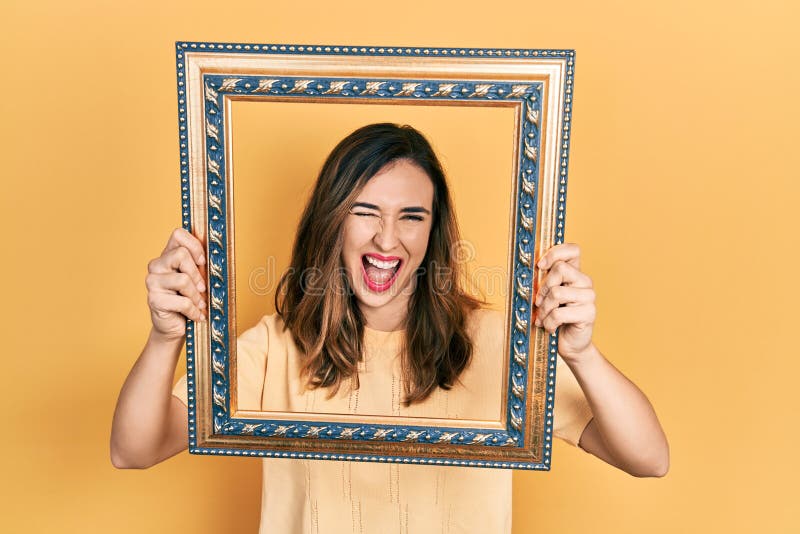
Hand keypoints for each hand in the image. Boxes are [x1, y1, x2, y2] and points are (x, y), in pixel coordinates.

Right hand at [145, 228, 207, 341]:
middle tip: (203, 288)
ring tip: (200, 304)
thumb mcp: (198, 279)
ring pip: (183, 279)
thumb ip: (201, 265)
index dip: (194, 245)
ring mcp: (152, 282)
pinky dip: (194, 310)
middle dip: (197, 274)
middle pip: (181, 255)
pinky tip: (196, 315)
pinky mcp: (153, 300)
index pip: (178, 234)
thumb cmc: (189, 300)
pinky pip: (182, 301)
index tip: (203, 261)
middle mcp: (157, 265)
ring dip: (197, 295)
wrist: (175, 326)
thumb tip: (217, 254)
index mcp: (168, 255)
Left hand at [534, 243, 595, 360]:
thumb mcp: (546, 297)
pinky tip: (550, 328)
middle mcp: (584, 282)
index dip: (555, 253)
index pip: (573, 250)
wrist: (569, 344)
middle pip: (560, 269)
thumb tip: (528, 270)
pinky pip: (559, 313)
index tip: (540, 266)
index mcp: (575, 273)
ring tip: (543, 319)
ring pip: (557, 292)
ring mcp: (589, 297)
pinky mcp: (589, 313)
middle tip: (538, 303)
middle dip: (543, 288)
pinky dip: (549, 323)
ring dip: (544, 309)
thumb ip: (543, 282)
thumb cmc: (555, 318)